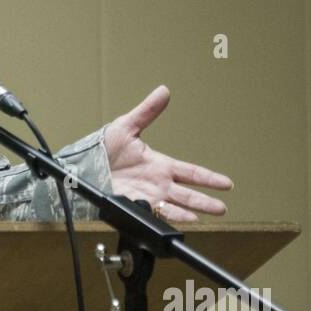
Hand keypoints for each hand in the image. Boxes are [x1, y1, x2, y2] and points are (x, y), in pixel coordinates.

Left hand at [104, 85, 233, 222]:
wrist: (82, 166)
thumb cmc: (102, 148)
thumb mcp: (126, 126)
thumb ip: (147, 111)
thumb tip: (163, 91)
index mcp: (159, 165)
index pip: (191, 172)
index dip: (209, 178)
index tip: (227, 183)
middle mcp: (157, 183)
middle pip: (188, 193)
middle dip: (206, 201)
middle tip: (222, 208)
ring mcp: (148, 196)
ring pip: (176, 206)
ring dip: (193, 211)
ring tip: (207, 215)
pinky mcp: (135, 205)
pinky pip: (156, 212)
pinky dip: (171, 216)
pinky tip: (184, 219)